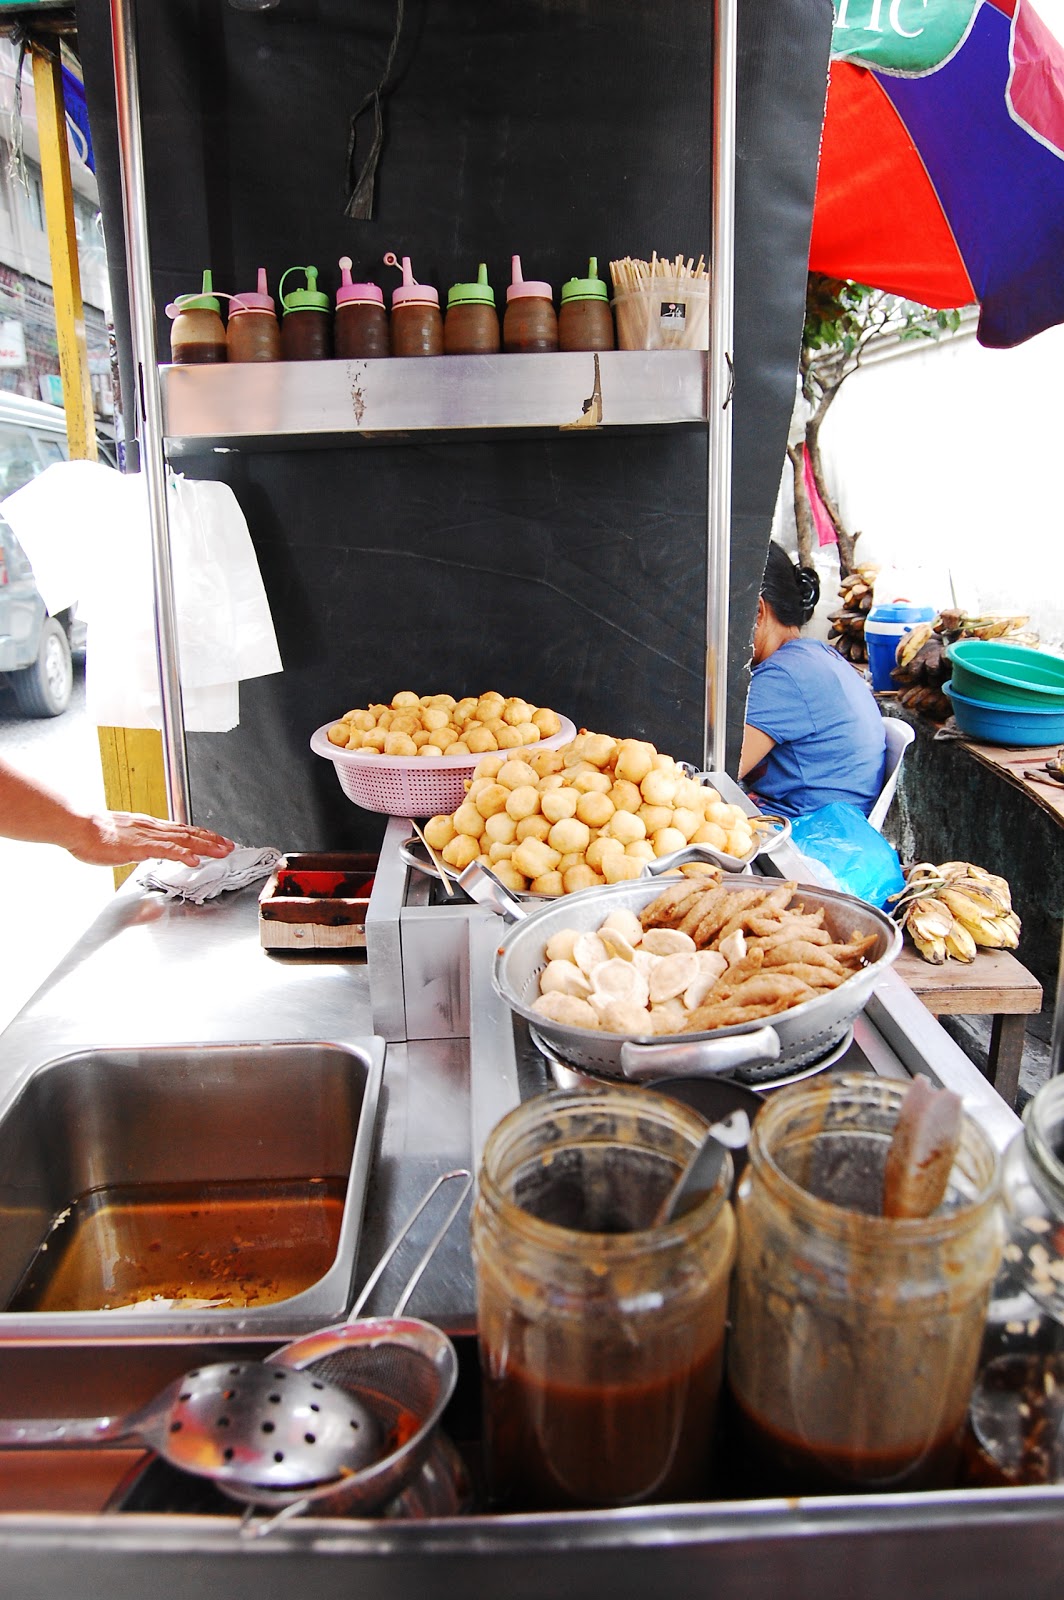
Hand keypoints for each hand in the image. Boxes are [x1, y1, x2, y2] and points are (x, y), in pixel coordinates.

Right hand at [68, 811, 235, 867]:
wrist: (79, 827)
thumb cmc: (95, 834)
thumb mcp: (123, 838)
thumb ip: (137, 843)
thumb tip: (143, 849)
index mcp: (149, 826)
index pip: (182, 830)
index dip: (202, 836)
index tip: (217, 840)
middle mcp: (153, 828)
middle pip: (189, 833)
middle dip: (212, 840)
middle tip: (230, 846)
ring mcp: (148, 836)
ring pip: (183, 839)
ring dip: (205, 846)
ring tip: (222, 852)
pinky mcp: (139, 845)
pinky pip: (165, 850)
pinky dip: (182, 854)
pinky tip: (194, 860)